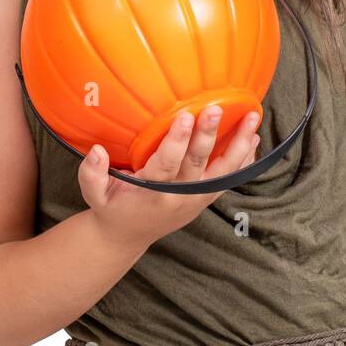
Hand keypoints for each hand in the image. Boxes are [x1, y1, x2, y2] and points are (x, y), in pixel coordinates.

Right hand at [78, 104, 260, 251]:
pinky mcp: (206, 199)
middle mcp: (179, 197)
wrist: (129, 237)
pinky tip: (254, 138)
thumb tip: (96, 151)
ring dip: (238, 145)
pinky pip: (230, 179)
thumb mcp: (94, 196)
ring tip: (252, 118)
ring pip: (223, 172)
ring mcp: (196, 199)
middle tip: (216, 109)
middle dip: (207, 136)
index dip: (176, 143)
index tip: (184, 117)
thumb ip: (91, 174)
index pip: (166, 166)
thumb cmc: (112, 208)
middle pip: (197, 164)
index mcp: (152, 194)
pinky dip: (244, 160)